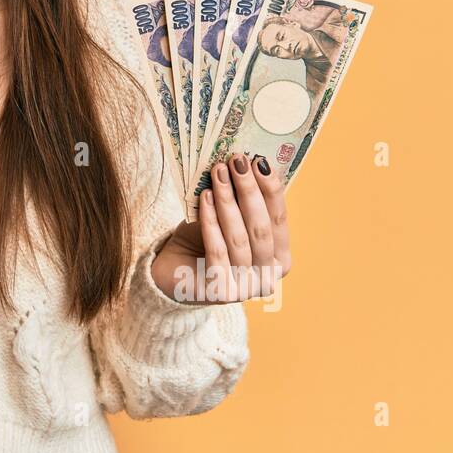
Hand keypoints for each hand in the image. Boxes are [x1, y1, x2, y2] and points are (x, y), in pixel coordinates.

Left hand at [150, 152, 291, 303]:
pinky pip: (217, 250)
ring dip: (229, 200)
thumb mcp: (228, 221)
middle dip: (249, 190)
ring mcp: (245, 289)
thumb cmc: (205, 244)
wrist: (174, 274)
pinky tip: (206, 196)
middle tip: (237, 160)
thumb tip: (246, 164)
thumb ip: (242, 203)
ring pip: (239, 238)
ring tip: (218, 172)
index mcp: (279, 260)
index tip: (259, 160)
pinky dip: (211, 220)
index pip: (279, 220)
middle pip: (261, 228)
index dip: (271, 189)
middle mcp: (267, 278)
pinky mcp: (220, 292)